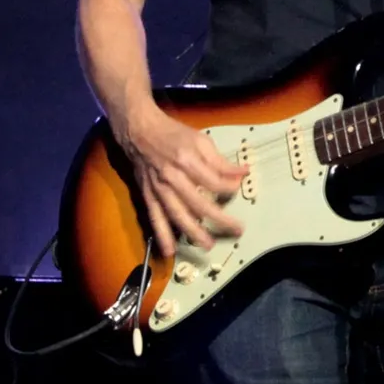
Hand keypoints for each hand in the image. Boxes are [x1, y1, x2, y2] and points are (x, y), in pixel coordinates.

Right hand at [117, 104, 247, 250]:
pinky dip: (162, 235)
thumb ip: (221, 161)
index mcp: (187, 160)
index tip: (237, 189)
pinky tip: (169, 251)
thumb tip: (243, 173)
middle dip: (219, 218)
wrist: (140, 131)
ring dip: (192, 232)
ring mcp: (159, 189)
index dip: (228, 188)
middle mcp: (172, 177)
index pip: (213, 181)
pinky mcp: (148, 196)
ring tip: (207, 245)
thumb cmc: (173, 134)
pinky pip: (155, 218)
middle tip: (236, 230)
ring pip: (177, 215)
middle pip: (198, 203)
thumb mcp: (201, 140)